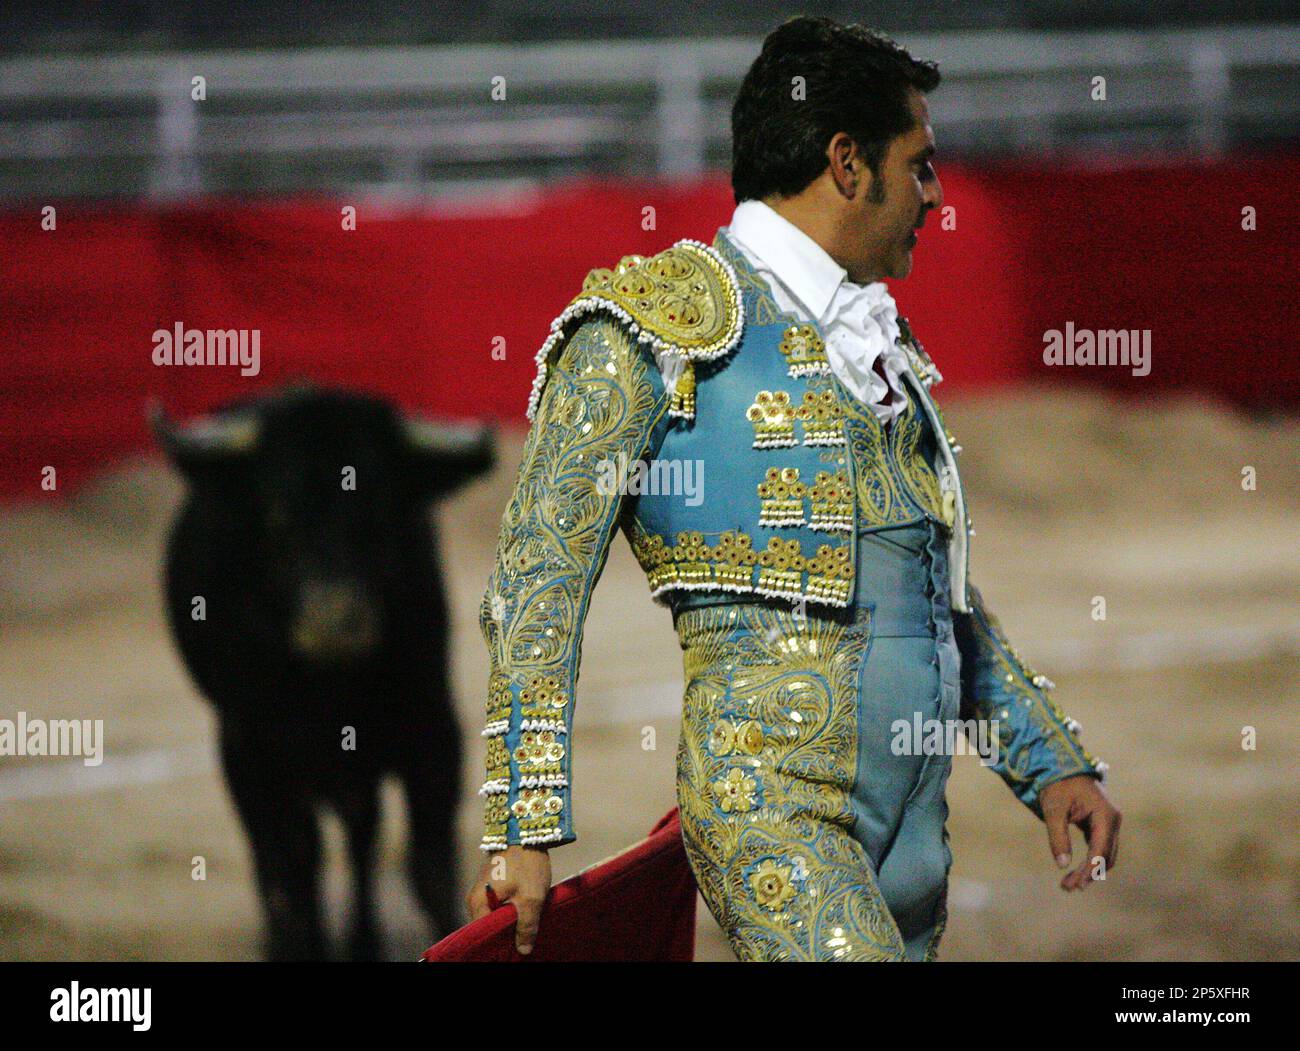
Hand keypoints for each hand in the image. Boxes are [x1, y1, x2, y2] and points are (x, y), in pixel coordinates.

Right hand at [465, 845, 552, 954]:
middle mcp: (474, 898)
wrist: (525, 830)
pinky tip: (523, 915)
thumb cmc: (526, 864)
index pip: (481, 935)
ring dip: (508, 923)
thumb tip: (523, 951)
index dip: (497, 945)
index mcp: (477, 903)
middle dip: (504, 936)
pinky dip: (509, 912)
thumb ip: (526, 926)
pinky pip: (498, 906)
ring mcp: (482, 889)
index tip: (512, 951)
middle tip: (522, 943)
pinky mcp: (492, 883)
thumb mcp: (531, 898)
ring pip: (494, 916)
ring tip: (524, 931)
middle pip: (486, 927)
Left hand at [1040, 775, 1120, 891]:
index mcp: (1105, 815)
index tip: (1075, 885)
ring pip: (1105, 855)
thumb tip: (1062, 864)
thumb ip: (1057, 836)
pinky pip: (1100, 848)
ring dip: (1090, 871)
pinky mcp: (1102, 825)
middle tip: (1067, 887)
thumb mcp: (1053, 809)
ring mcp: (1110, 823)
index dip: (1089, 870)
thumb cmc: (1057, 785)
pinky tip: (1075, 872)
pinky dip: (1090, 861)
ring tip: (1068, 884)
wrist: (1062, 766)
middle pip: (1106, 857)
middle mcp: (1113, 821)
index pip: (1100, 850)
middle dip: (1089, 874)